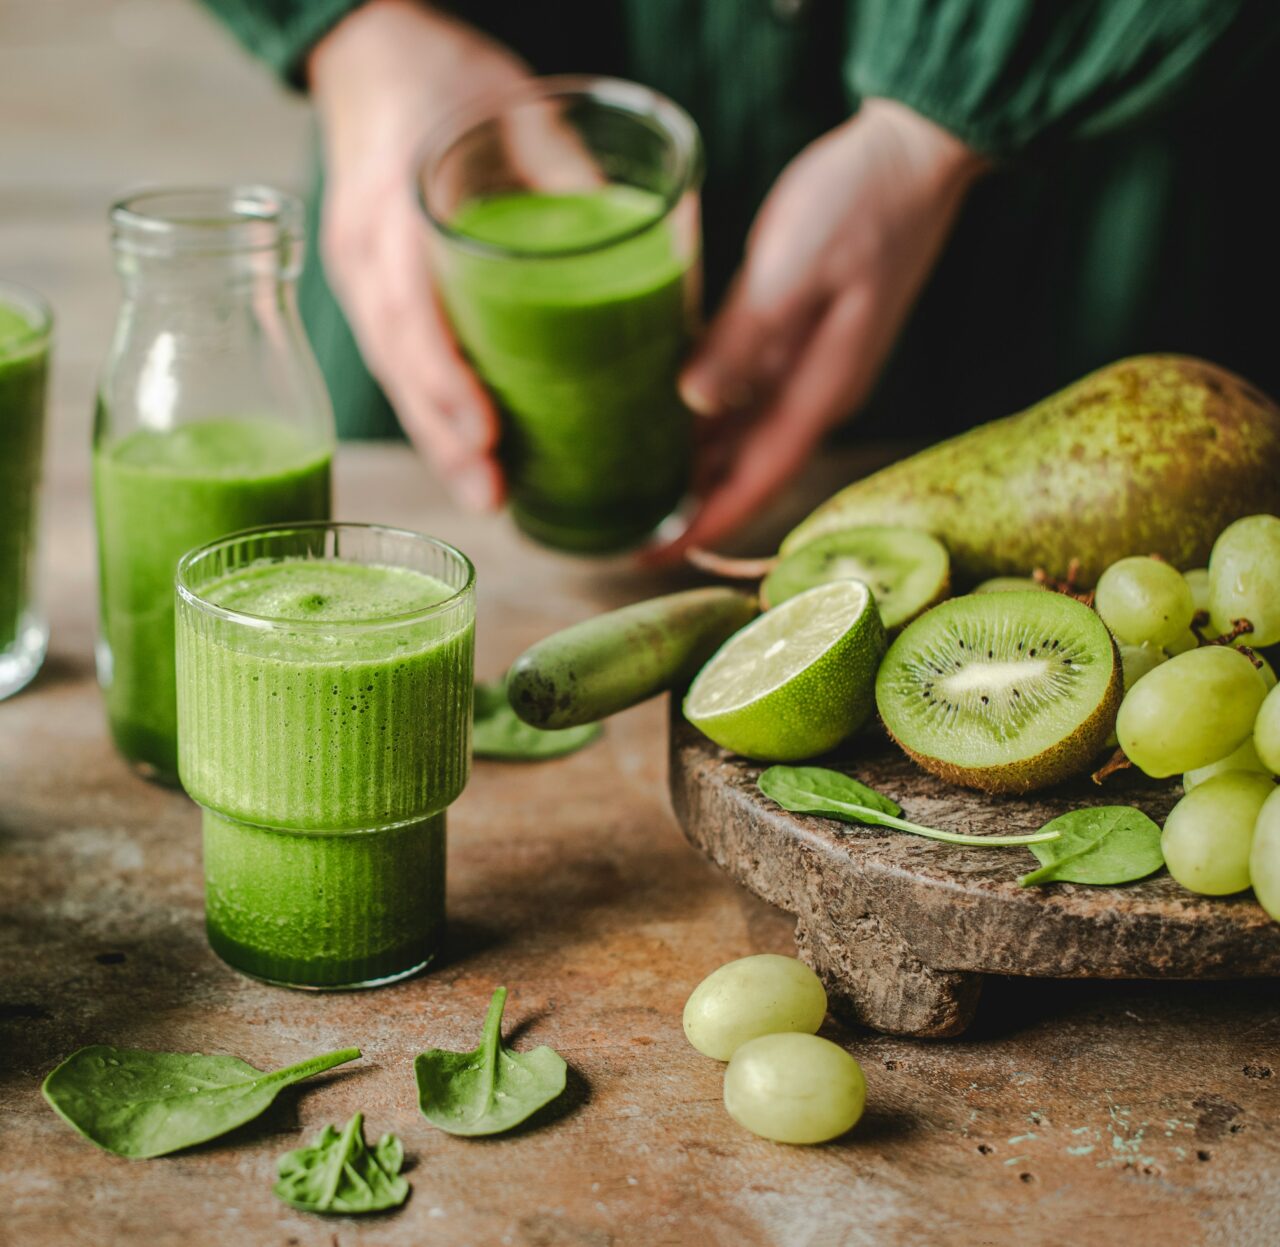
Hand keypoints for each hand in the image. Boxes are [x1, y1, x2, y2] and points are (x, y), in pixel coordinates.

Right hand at [308, 0, 522, 509]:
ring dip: (437, 442)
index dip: (445, 376)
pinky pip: (395, 363)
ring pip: (392, 374)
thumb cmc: (445, 80)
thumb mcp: (510, 104)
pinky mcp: (374, 293)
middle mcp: (365, 249)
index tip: (486, 431)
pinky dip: (431, 414)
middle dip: (443, 437)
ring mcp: (361, 275)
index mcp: (392, 202)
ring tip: (487, 495)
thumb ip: (564, 166)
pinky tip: (468, 454)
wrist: (373, 57)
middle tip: (492, 493)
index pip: (407, 307)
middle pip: (396, 362)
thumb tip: (641, 238)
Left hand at [646, 98, 986, 562]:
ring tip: (631, 486)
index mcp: (821, 391)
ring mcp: (808, 366)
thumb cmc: (860, 204)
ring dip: (692, 466)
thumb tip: (695, 403)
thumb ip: (746, 338)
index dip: (704, 524)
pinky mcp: (798, 337)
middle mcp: (815, 393)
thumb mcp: (798, 269)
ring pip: (741, 437)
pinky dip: (703, 415)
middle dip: (689, 506)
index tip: (650, 556)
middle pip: (744, 471)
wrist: (915, 153)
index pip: (755, 481)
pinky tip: (662, 416)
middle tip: (622, 528)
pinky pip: (743, 395)